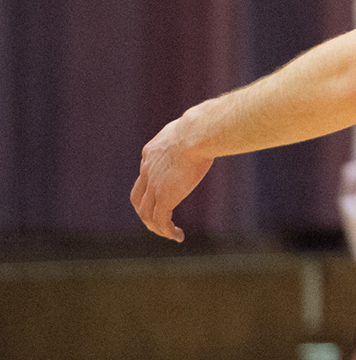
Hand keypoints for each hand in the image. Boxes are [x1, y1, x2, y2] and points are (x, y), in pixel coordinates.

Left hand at [130, 113, 213, 240]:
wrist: (197, 134)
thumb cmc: (203, 126)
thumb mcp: (193, 126)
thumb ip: (196, 130)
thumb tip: (213, 123)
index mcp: (151, 152)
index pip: (145, 174)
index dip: (151, 187)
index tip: (165, 195)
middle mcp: (147, 170)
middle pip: (138, 198)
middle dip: (146, 211)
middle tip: (158, 220)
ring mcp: (154, 185)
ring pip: (146, 214)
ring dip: (156, 226)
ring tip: (168, 233)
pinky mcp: (164, 197)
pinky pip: (161, 221)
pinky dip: (167, 231)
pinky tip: (178, 236)